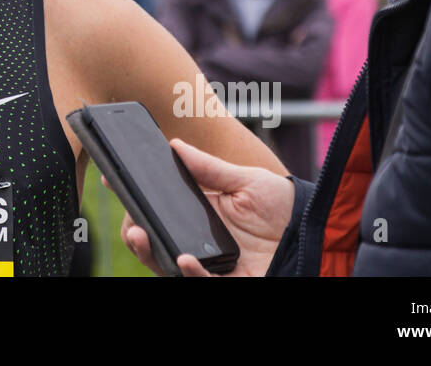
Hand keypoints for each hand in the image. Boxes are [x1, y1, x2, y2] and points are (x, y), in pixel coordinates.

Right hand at [113, 137, 294, 276]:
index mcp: (200, 214)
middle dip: (133, 230)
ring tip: (139, 235)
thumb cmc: (284, 206)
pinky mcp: (228, 283)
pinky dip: (189, 273)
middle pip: (154, 239)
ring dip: (149, 252)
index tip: (113, 180)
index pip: (158, 208)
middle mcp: (199, 241)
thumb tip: (175, 146)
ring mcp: (211, 264)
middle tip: (128, 217)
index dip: (134, 198)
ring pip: (166, 265)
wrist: (317, 233)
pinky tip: (182, 259)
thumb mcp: (246, 180)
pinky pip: (200, 283)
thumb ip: (210, 168)